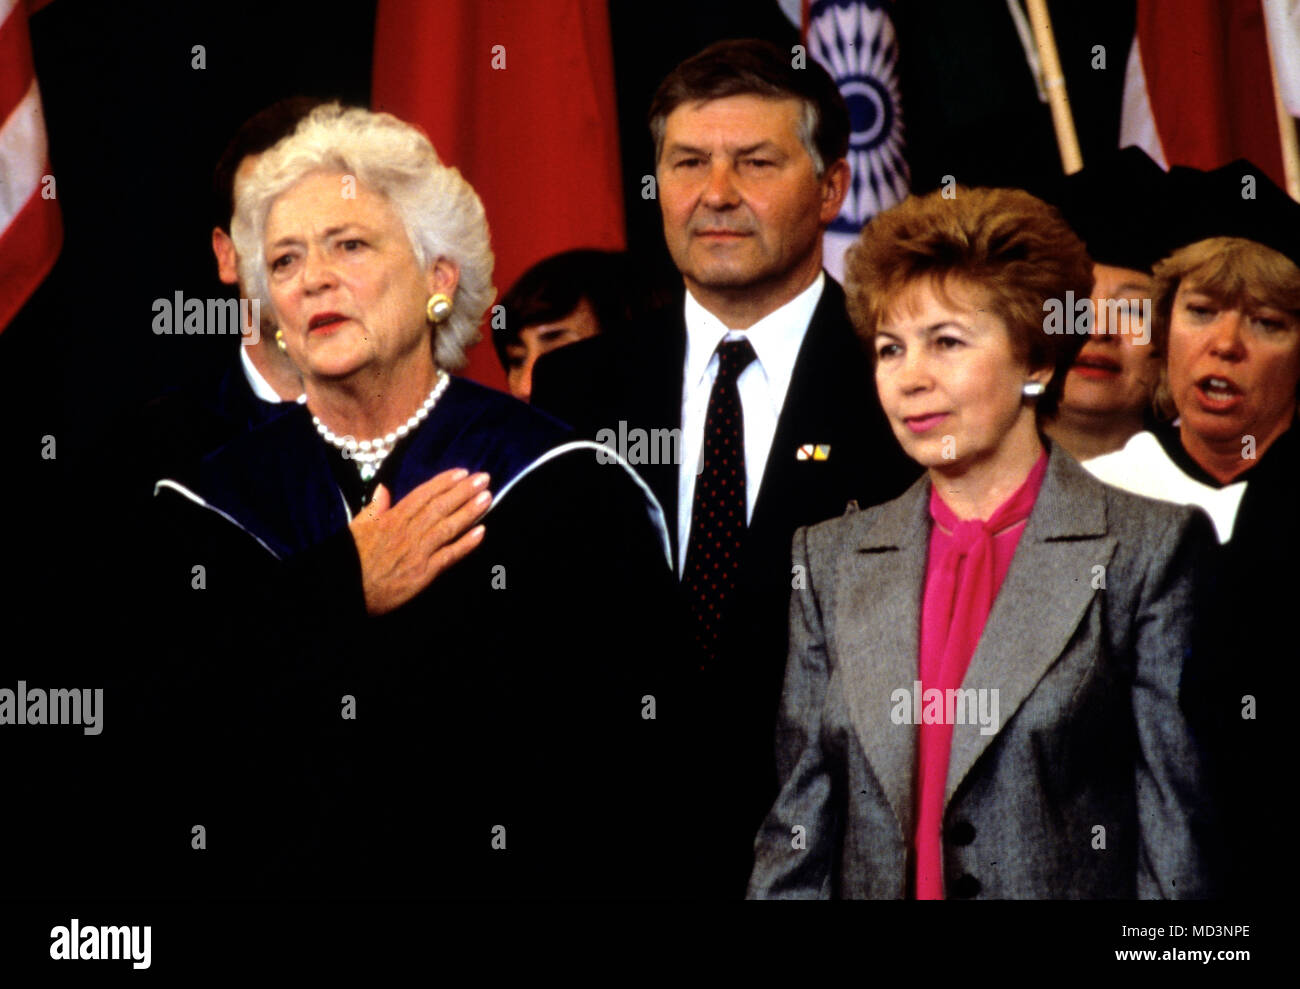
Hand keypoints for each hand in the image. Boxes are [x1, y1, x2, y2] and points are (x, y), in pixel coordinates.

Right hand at [349, 468, 490, 614]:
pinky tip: (482, 532)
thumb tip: (383, 488)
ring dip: (470, 511)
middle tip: (484, 478)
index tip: (462, 472)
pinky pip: (449, 555)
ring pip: (448, 526)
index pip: (422, 495)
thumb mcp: (357, 527)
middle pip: (440, 506)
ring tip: (487, 497)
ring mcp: (417, 551)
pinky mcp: (423, 573)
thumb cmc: (350, 560)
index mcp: (391, 519)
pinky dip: (466, 544)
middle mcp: (407, 531)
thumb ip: (374, 508)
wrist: (346, 591)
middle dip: (463, 491)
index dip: (444, 482)